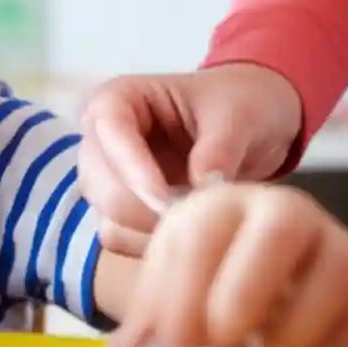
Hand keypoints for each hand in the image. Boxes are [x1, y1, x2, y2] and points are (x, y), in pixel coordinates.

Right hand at [79, 64, 302, 255]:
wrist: (247, 126)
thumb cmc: (237, 106)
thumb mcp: (238, 116)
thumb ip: (218, 148)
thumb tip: (203, 187)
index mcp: (117, 100)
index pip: (110, 132)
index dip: (136, 171)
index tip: (171, 204)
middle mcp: (100, 140)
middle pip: (104, 186)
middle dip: (149, 210)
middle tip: (201, 221)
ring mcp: (106, 179)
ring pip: (110, 218)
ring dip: (154, 232)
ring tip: (202, 226)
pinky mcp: (117, 211)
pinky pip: (121, 239)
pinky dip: (152, 246)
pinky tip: (191, 238)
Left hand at [102, 184, 347, 346]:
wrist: (250, 267)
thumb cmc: (201, 278)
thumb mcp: (163, 288)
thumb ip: (143, 327)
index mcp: (219, 206)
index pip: (203, 236)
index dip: (186, 297)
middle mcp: (285, 211)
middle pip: (281, 230)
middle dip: (247, 295)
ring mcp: (335, 245)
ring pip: (338, 276)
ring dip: (297, 333)